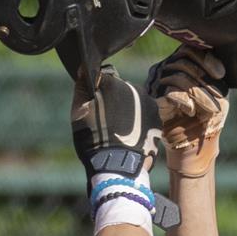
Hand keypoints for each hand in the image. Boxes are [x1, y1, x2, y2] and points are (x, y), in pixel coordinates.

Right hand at [72, 66, 163, 185]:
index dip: (96, 93)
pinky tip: (130, 137)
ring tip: (119, 133)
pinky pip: (146, 116)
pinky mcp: (158, 120)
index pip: (103, 79)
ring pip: (135, 103)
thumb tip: (83, 68)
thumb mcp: (78, 112)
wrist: (118, 168)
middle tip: (106, 123)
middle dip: (114, 102)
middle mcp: (135, 89)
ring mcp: (149, 104)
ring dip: (128, 112)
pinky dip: (139, 124)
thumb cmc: (93, 139)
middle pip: (121, 90)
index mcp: (113, 83)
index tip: (94, 108)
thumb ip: (81, 86)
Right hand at [147, 45, 227, 178]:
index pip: (188, 50)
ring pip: (179, 79)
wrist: (191, 142)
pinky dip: (185, 101)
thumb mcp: (217, 94)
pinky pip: (169, 93)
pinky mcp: (153, 101)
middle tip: (220, 97)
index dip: (205, 59)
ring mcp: (156, 85)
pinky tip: (192, 111)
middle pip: (184, 63)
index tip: (221, 75)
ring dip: (201, 94)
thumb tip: (219, 69)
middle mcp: (164, 70)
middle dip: (206, 80)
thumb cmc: (206, 115)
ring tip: (212, 109)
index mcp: (179, 64)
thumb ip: (217, 78)